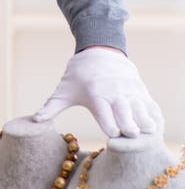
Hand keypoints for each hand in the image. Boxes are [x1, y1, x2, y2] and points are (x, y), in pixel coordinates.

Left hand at [33, 47, 163, 137]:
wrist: (100, 50)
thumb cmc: (78, 75)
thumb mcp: (64, 90)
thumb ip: (51, 107)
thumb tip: (34, 121)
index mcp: (97, 95)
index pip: (108, 121)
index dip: (111, 132)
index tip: (110, 136)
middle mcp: (116, 94)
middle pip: (128, 120)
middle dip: (129, 132)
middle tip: (127, 137)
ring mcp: (131, 92)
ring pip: (144, 115)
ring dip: (143, 127)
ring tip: (139, 133)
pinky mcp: (141, 91)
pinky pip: (152, 108)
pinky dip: (152, 118)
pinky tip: (149, 126)